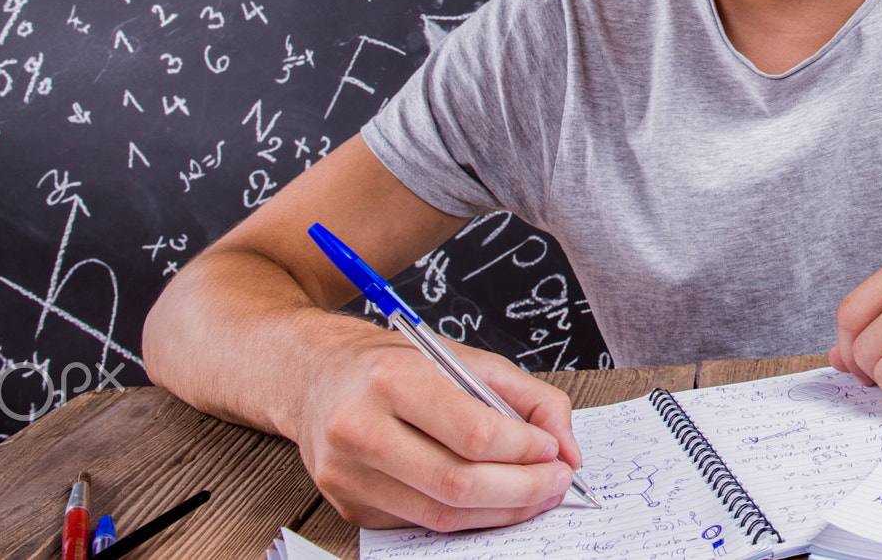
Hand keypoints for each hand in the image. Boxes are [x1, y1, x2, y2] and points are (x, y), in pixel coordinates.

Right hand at [292, 326, 582, 531]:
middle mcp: (360, 428)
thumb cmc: (393, 365)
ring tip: (534, 495)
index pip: (474, 433)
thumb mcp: (464, 357)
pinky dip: (466, 518)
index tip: (554, 451)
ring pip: (441, 515)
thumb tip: (568, 448)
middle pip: (458, 483)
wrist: (313, 378)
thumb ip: (527, 397)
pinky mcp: (347, 505)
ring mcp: (348, 474)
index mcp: (391, 379)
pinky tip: (491, 500)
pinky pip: (421, 523)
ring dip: (501, 511)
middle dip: (522, 490)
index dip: (525, 451)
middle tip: (557, 483)